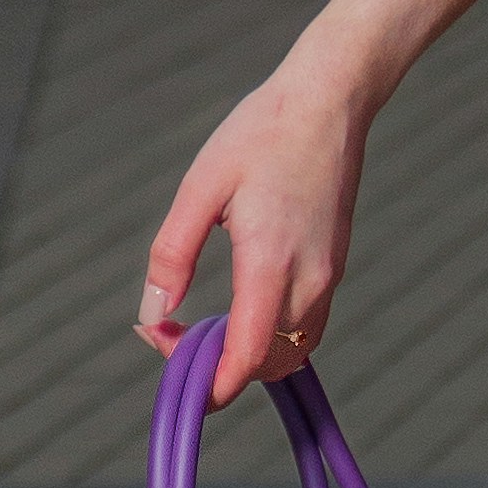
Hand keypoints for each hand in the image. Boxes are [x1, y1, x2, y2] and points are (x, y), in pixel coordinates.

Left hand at [135, 53, 373, 403]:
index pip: (248, 358)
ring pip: (292, 351)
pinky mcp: (334, 266)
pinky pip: (306, 327)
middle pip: (270, 365)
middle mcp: (309, 279)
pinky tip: (238, 308)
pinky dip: (272, 338)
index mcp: (271, 262)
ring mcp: (328, 275)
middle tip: (173, 335)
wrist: (329, 101)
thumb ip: (172, 255)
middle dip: (220, 370)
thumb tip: (153, 313)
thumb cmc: (261, 134)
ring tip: (201, 324)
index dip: (212, 386)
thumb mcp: (201, 186)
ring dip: (248, 356)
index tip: (173, 371)